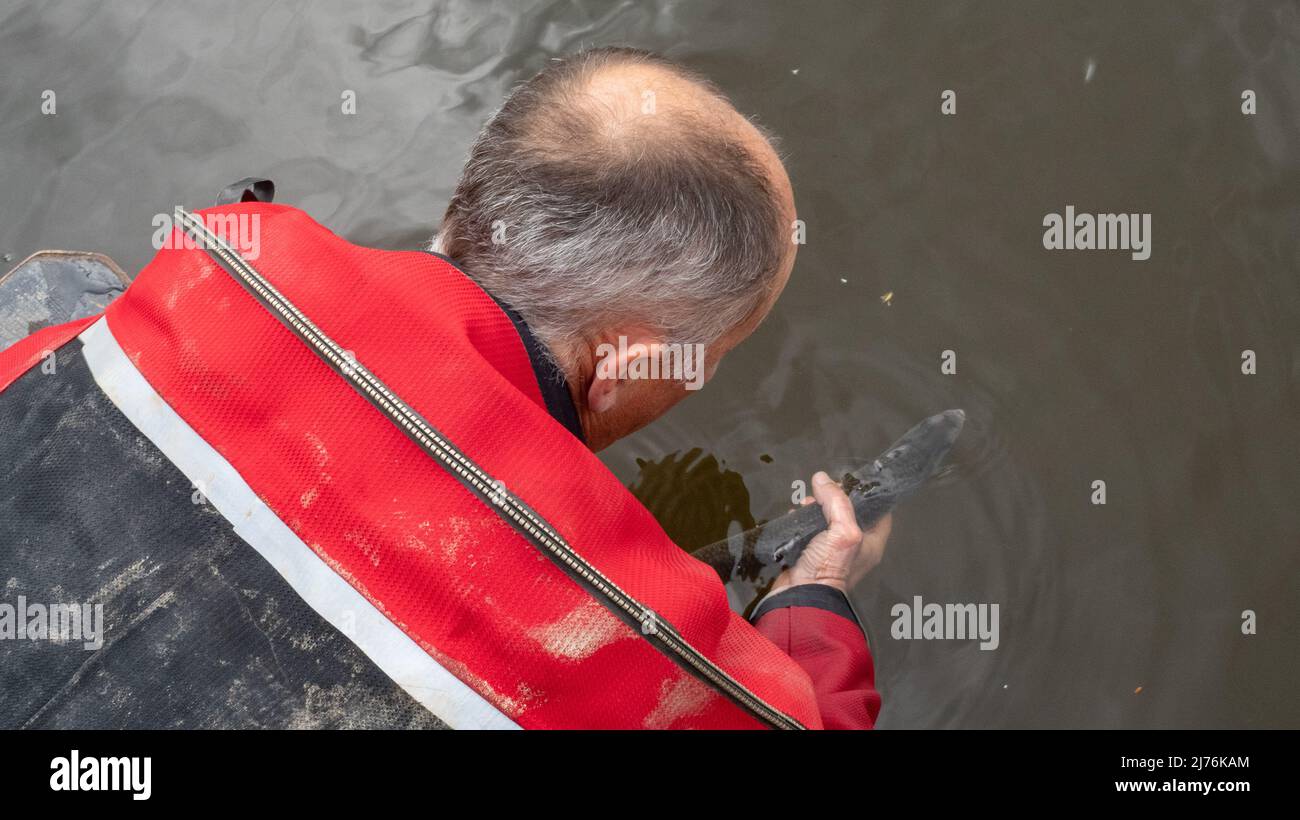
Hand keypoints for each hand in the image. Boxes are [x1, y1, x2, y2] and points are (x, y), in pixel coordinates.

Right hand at [769, 471, 891, 593]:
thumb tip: (822, 478)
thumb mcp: (843, 531)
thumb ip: (837, 502)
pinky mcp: (812, 552)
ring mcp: (832, 550)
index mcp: (872, 542)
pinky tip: (796, 514)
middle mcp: (855, 545)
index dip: (869, 494)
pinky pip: (810, 529)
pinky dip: (803, 520)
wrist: (801, 596)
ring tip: (805, 503)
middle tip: (821, 491)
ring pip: (827, 519)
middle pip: (849, 512)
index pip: (879, 511)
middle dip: (834, 498)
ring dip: (815, 507)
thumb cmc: (830, 566)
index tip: (853, 480)